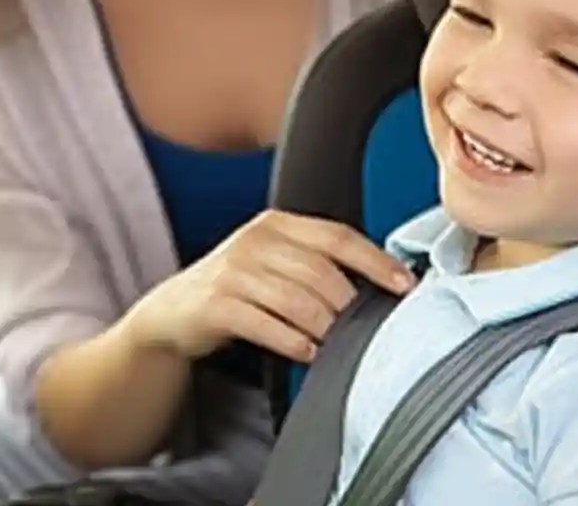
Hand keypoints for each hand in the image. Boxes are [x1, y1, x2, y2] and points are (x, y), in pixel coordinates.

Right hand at [123, 210, 414, 362]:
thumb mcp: (274, 263)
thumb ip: (316, 265)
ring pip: (297, 300)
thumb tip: (379, 286)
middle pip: (321, 272)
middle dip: (350, 305)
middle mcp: (256, 240)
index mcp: (278, 225)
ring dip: (326, 328)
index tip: (405, 285)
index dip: (376, 261)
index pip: (338, 237)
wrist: (172, 313)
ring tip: (340, 346)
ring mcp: (234, 271)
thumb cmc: (237, 289)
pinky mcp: (215, 304)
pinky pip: (265, 324)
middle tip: (368, 329)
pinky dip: (293, 341)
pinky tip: (309, 353)